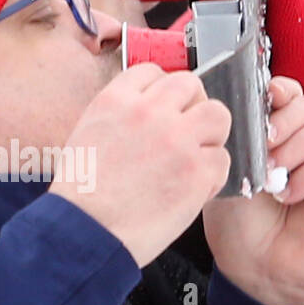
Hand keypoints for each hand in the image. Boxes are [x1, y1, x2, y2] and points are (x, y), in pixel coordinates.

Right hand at [49, 64, 230, 266]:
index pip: (154, 72)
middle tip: (187, 131)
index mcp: (117, 100)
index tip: (167, 108)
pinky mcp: (197, 172)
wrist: (84, 232)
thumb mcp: (87, 134)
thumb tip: (146, 113)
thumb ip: (120, 116)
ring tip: (196, 156)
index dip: (164, 91)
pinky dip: (212, 175)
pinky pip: (222, 159)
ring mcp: (177, 140)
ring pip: (218, 114)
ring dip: (210, 134)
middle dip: (192, 106)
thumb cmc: (81, 195)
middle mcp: (150, 112)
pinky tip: (193, 188)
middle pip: (191, 85)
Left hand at [203, 77, 303, 304]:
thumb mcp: (227, 172)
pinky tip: (289, 196)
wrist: (254, 268)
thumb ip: (239, 138)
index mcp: (275, 134)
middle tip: (263, 150)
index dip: (278, 91)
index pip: (287, 94)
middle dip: (282, 123)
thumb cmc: (237, 224)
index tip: (264, 100)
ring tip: (272, 181)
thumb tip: (246, 107)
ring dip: (293, 152)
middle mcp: (303, 143)